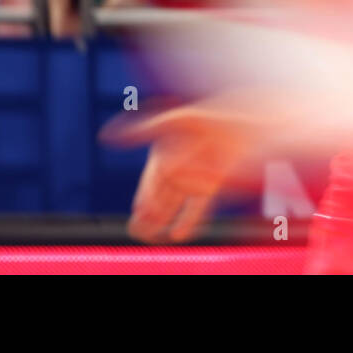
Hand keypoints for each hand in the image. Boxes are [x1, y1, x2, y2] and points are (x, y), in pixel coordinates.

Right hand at [100, 102, 260, 242]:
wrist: (246, 123)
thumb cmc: (209, 116)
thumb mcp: (175, 120)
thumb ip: (143, 130)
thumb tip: (106, 136)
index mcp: (164, 152)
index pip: (150, 180)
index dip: (144, 196)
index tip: (138, 210)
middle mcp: (178, 167)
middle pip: (160, 196)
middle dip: (150, 214)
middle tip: (138, 231)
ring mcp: (196, 177)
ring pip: (175, 205)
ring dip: (164, 221)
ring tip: (153, 237)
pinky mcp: (213, 186)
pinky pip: (197, 207)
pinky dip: (188, 221)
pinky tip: (179, 234)